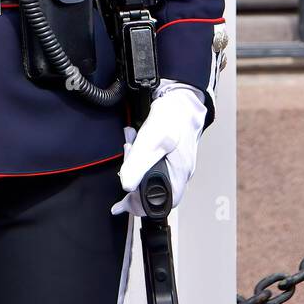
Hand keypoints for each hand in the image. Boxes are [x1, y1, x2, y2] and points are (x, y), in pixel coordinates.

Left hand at [110, 81, 206, 217]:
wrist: (181, 99)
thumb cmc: (174, 118)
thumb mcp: (151, 141)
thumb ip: (138, 163)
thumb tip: (126, 185)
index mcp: (178, 176)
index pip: (158, 205)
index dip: (139, 204)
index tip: (122, 200)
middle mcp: (178, 173)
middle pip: (150, 191)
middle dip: (133, 177)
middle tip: (128, 156)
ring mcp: (174, 163)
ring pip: (148, 174)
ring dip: (134, 161)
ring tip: (130, 144)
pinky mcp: (168, 153)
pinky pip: (150, 160)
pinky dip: (139, 152)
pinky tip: (135, 139)